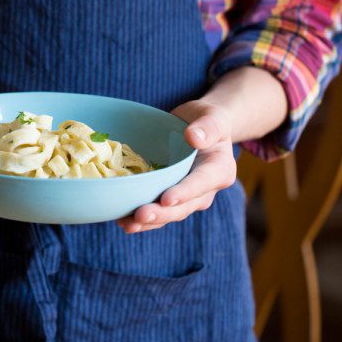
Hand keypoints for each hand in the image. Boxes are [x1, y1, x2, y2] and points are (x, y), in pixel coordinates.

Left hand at [117, 100, 235, 233]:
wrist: (198, 129)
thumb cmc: (207, 120)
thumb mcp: (212, 117)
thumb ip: (208, 127)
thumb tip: (193, 137)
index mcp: (219, 171)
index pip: (201, 183)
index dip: (184, 192)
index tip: (166, 199)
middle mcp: (205, 190)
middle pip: (184, 206)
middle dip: (162, 213)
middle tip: (140, 215)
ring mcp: (188, 198)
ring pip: (169, 214)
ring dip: (149, 221)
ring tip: (128, 224)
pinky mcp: (171, 198)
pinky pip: (158, 211)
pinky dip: (142, 219)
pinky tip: (122, 221)